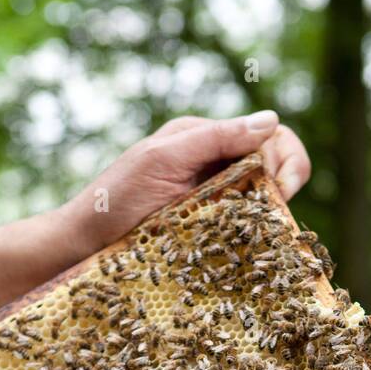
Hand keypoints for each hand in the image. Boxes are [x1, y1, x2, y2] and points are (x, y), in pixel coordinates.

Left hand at [61, 111, 311, 259]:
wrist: (85, 244)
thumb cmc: (115, 198)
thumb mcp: (163, 159)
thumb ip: (214, 138)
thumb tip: (271, 121)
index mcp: (205, 137)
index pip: (270, 135)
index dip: (286, 160)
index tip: (279, 189)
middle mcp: (215, 164)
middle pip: (277, 165)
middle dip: (284, 185)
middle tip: (269, 214)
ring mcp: (215, 199)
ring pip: (266, 199)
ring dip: (271, 214)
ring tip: (257, 233)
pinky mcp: (211, 230)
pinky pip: (248, 228)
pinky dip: (256, 236)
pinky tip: (248, 249)